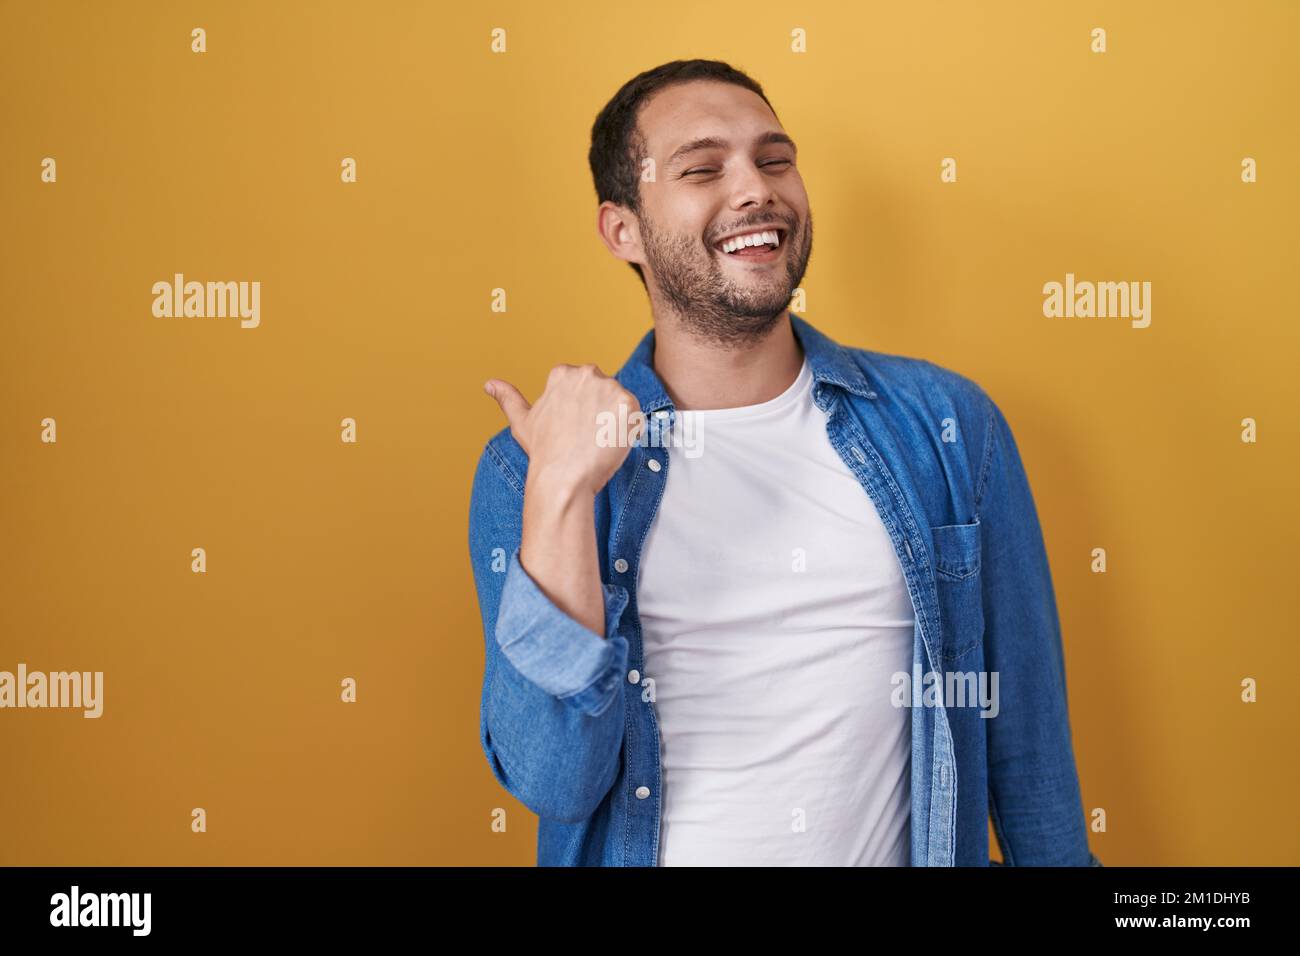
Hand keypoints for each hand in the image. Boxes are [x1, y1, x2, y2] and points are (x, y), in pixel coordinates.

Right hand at [485, 364, 643, 495]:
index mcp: (563, 373)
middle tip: (587, 436)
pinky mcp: (629, 404)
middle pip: (605, 391)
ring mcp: (609, 387)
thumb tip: (488, 384)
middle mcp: (586, 373)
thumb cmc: (543, 453)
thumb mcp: (522, 421)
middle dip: (600, 411)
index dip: (582, 409)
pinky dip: (629, 430)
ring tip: (598, 441)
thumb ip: (507, 398)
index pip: (583, 386)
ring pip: (621, 403)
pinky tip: (611, 443)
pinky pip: (636, 416)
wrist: (564, 477)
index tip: (575, 428)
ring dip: (615, 420)